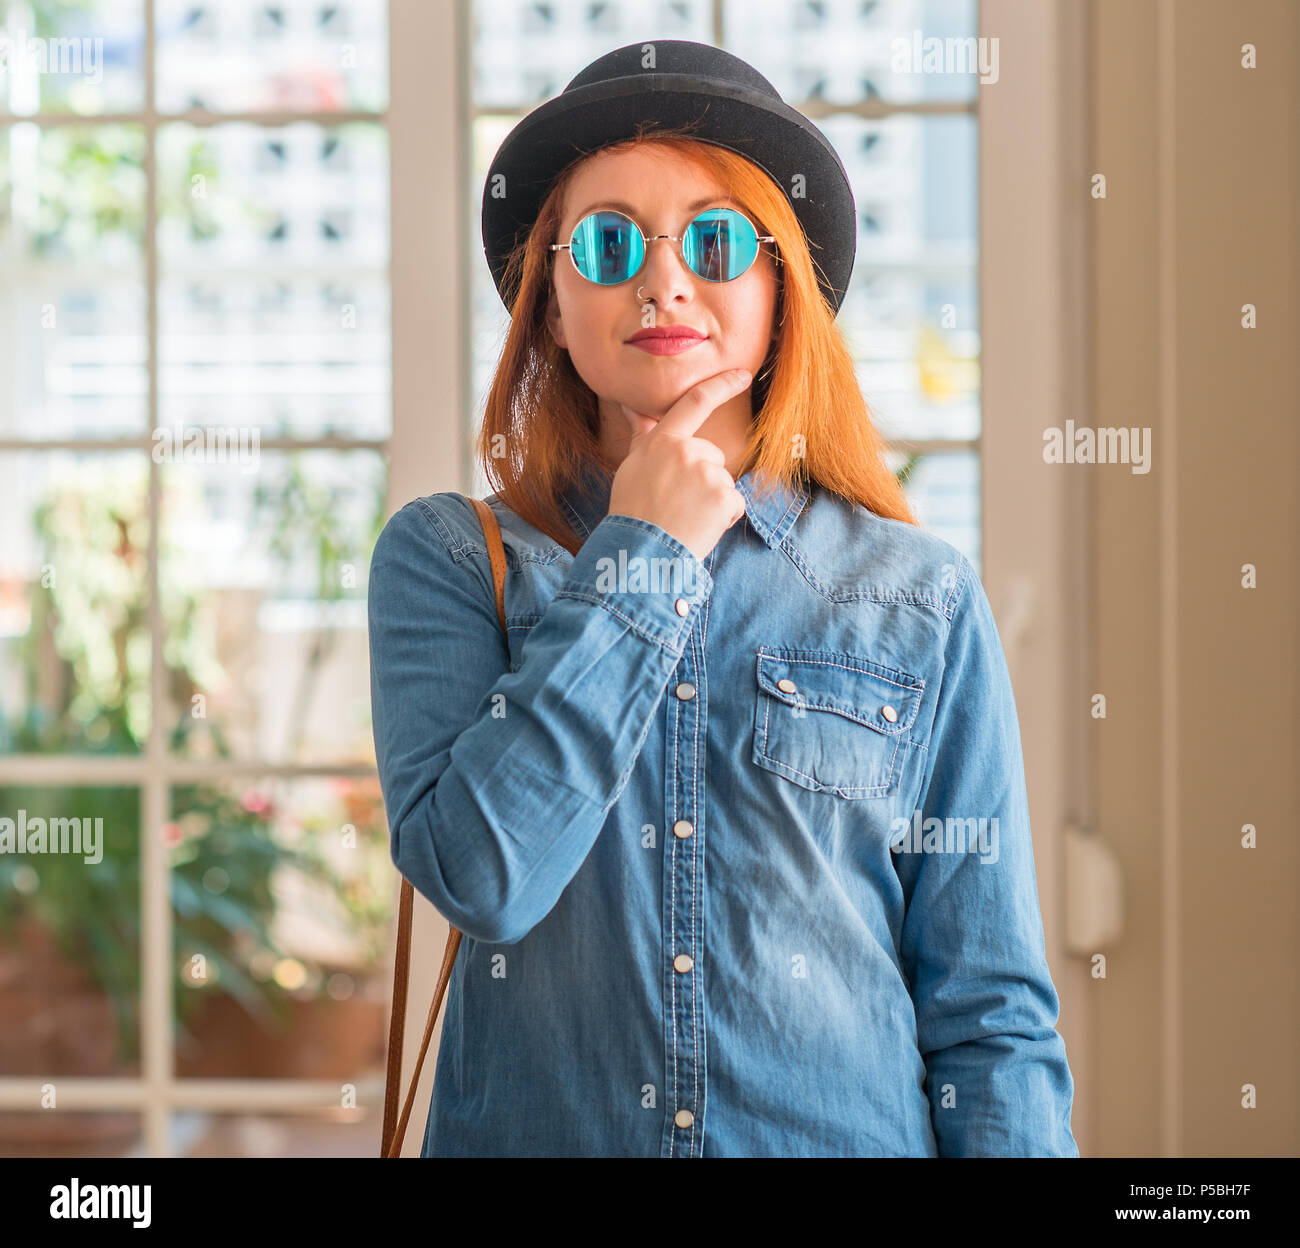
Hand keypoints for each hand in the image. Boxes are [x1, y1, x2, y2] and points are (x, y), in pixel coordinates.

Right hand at [607, 369, 751, 563]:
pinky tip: (700, 527)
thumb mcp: (632, 466)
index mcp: (663, 441)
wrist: (641, 552)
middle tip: (677, 503)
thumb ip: (643, 435)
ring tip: (685, 517)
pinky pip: (734, 505)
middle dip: (704, 477)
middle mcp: (687, 451)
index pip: (695, 402)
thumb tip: (631, 406)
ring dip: (712, 500)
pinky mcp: (724, 498)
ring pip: (723, 482)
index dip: (722, 385)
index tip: (742, 375)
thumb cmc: (632, 511)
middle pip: (712, 456)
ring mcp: (708, 474)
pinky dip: (723, 518)